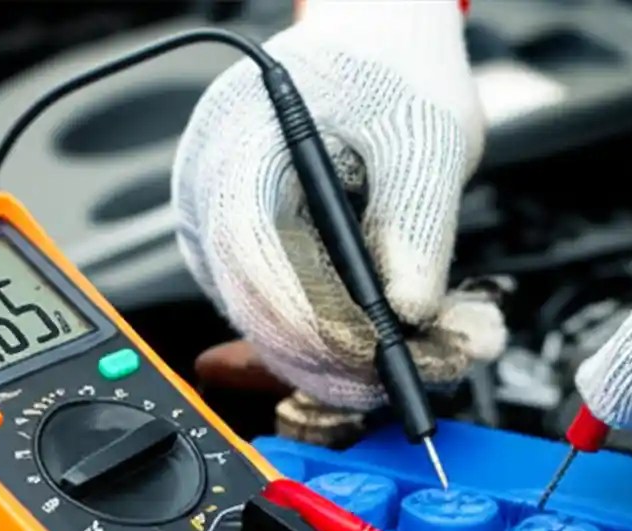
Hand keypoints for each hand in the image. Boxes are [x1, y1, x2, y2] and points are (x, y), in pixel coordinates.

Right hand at [173, 0, 504, 410]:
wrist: (372, 53)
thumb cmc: (389, 73)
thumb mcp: (424, 133)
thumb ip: (417, 220)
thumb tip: (410, 309)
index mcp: (238, 138)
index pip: (249, 247)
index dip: (309, 314)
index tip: (371, 351)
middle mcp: (207, 187)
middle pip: (248, 299)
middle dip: (327, 354)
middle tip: (403, 377)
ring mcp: (213, 226)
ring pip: (260, 320)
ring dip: (333, 357)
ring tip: (413, 358)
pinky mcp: (238, 256)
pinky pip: (273, 314)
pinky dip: (327, 339)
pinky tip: (379, 343)